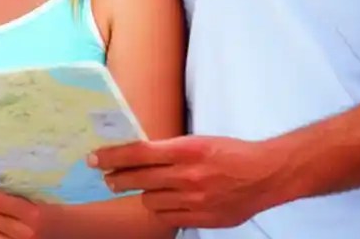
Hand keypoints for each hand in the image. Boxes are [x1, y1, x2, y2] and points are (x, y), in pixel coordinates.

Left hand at [90, 135, 286, 228]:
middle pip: (138, 179)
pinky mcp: (203, 217)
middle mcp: (188, 175)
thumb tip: (135, 154)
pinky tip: (165, 201)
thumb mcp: (197, 141)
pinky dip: (162, 209)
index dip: (111, 156)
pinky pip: (167, 217)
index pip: (137, 153)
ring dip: (143, 193)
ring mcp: (195, 199)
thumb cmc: (231, 153)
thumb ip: (167, 149)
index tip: (94, 158)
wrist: (265, 175)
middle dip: (117, 178)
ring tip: (145, 188)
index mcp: (186, 150)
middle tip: (107, 177)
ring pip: (150, 200)